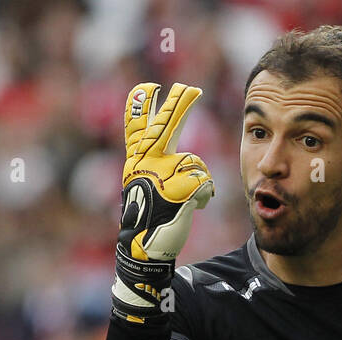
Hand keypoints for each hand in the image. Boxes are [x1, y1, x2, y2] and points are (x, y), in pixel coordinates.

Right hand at [112, 82, 214, 324]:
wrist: (146, 249)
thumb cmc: (151, 217)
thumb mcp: (148, 184)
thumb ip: (157, 162)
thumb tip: (169, 144)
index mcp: (136, 161)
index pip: (135, 126)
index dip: (140, 105)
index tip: (149, 87)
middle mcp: (145, 163)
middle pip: (166, 127)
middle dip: (179, 105)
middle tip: (191, 88)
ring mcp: (160, 176)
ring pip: (194, 162)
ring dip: (199, 179)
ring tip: (190, 199)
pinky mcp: (177, 190)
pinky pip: (205, 182)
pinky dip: (205, 195)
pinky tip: (196, 207)